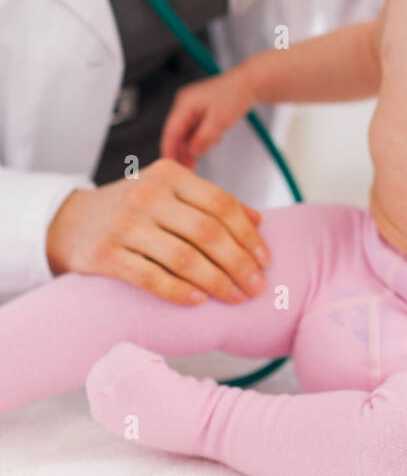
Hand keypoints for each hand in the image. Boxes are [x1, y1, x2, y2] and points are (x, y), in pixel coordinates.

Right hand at [44, 159, 270, 305]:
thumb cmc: (134, 208)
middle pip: (208, 232)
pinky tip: (200, 301)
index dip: (248, 234)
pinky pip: (151, 277)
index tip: (266, 260)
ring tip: (236, 298)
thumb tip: (258, 221)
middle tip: (258, 286)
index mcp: (170, 174)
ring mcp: (125, 224)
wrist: (71, 222)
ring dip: (217, 282)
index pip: (221, 204)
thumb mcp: (169, 192)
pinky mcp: (105, 254)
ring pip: (184, 257)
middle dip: (239, 263)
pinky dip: (180, 291)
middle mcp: (148, 195)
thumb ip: (210, 202)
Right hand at [160, 65, 257, 168]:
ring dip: (195, 144)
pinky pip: (195, 128)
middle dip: (183, 150)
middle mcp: (184, 103)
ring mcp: (192, 105)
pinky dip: (202, 136)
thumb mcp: (219, 121)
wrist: (250, 83)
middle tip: (191, 167)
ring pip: (186, 132)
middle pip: (177, 133)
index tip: (172, 165)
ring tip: (208, 148)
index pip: (171, 131)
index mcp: (185, 103)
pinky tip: (214, 138)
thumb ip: (202, 139)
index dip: (170, 150)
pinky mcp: (200, 109)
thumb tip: (191, 153)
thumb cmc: (236, 95)